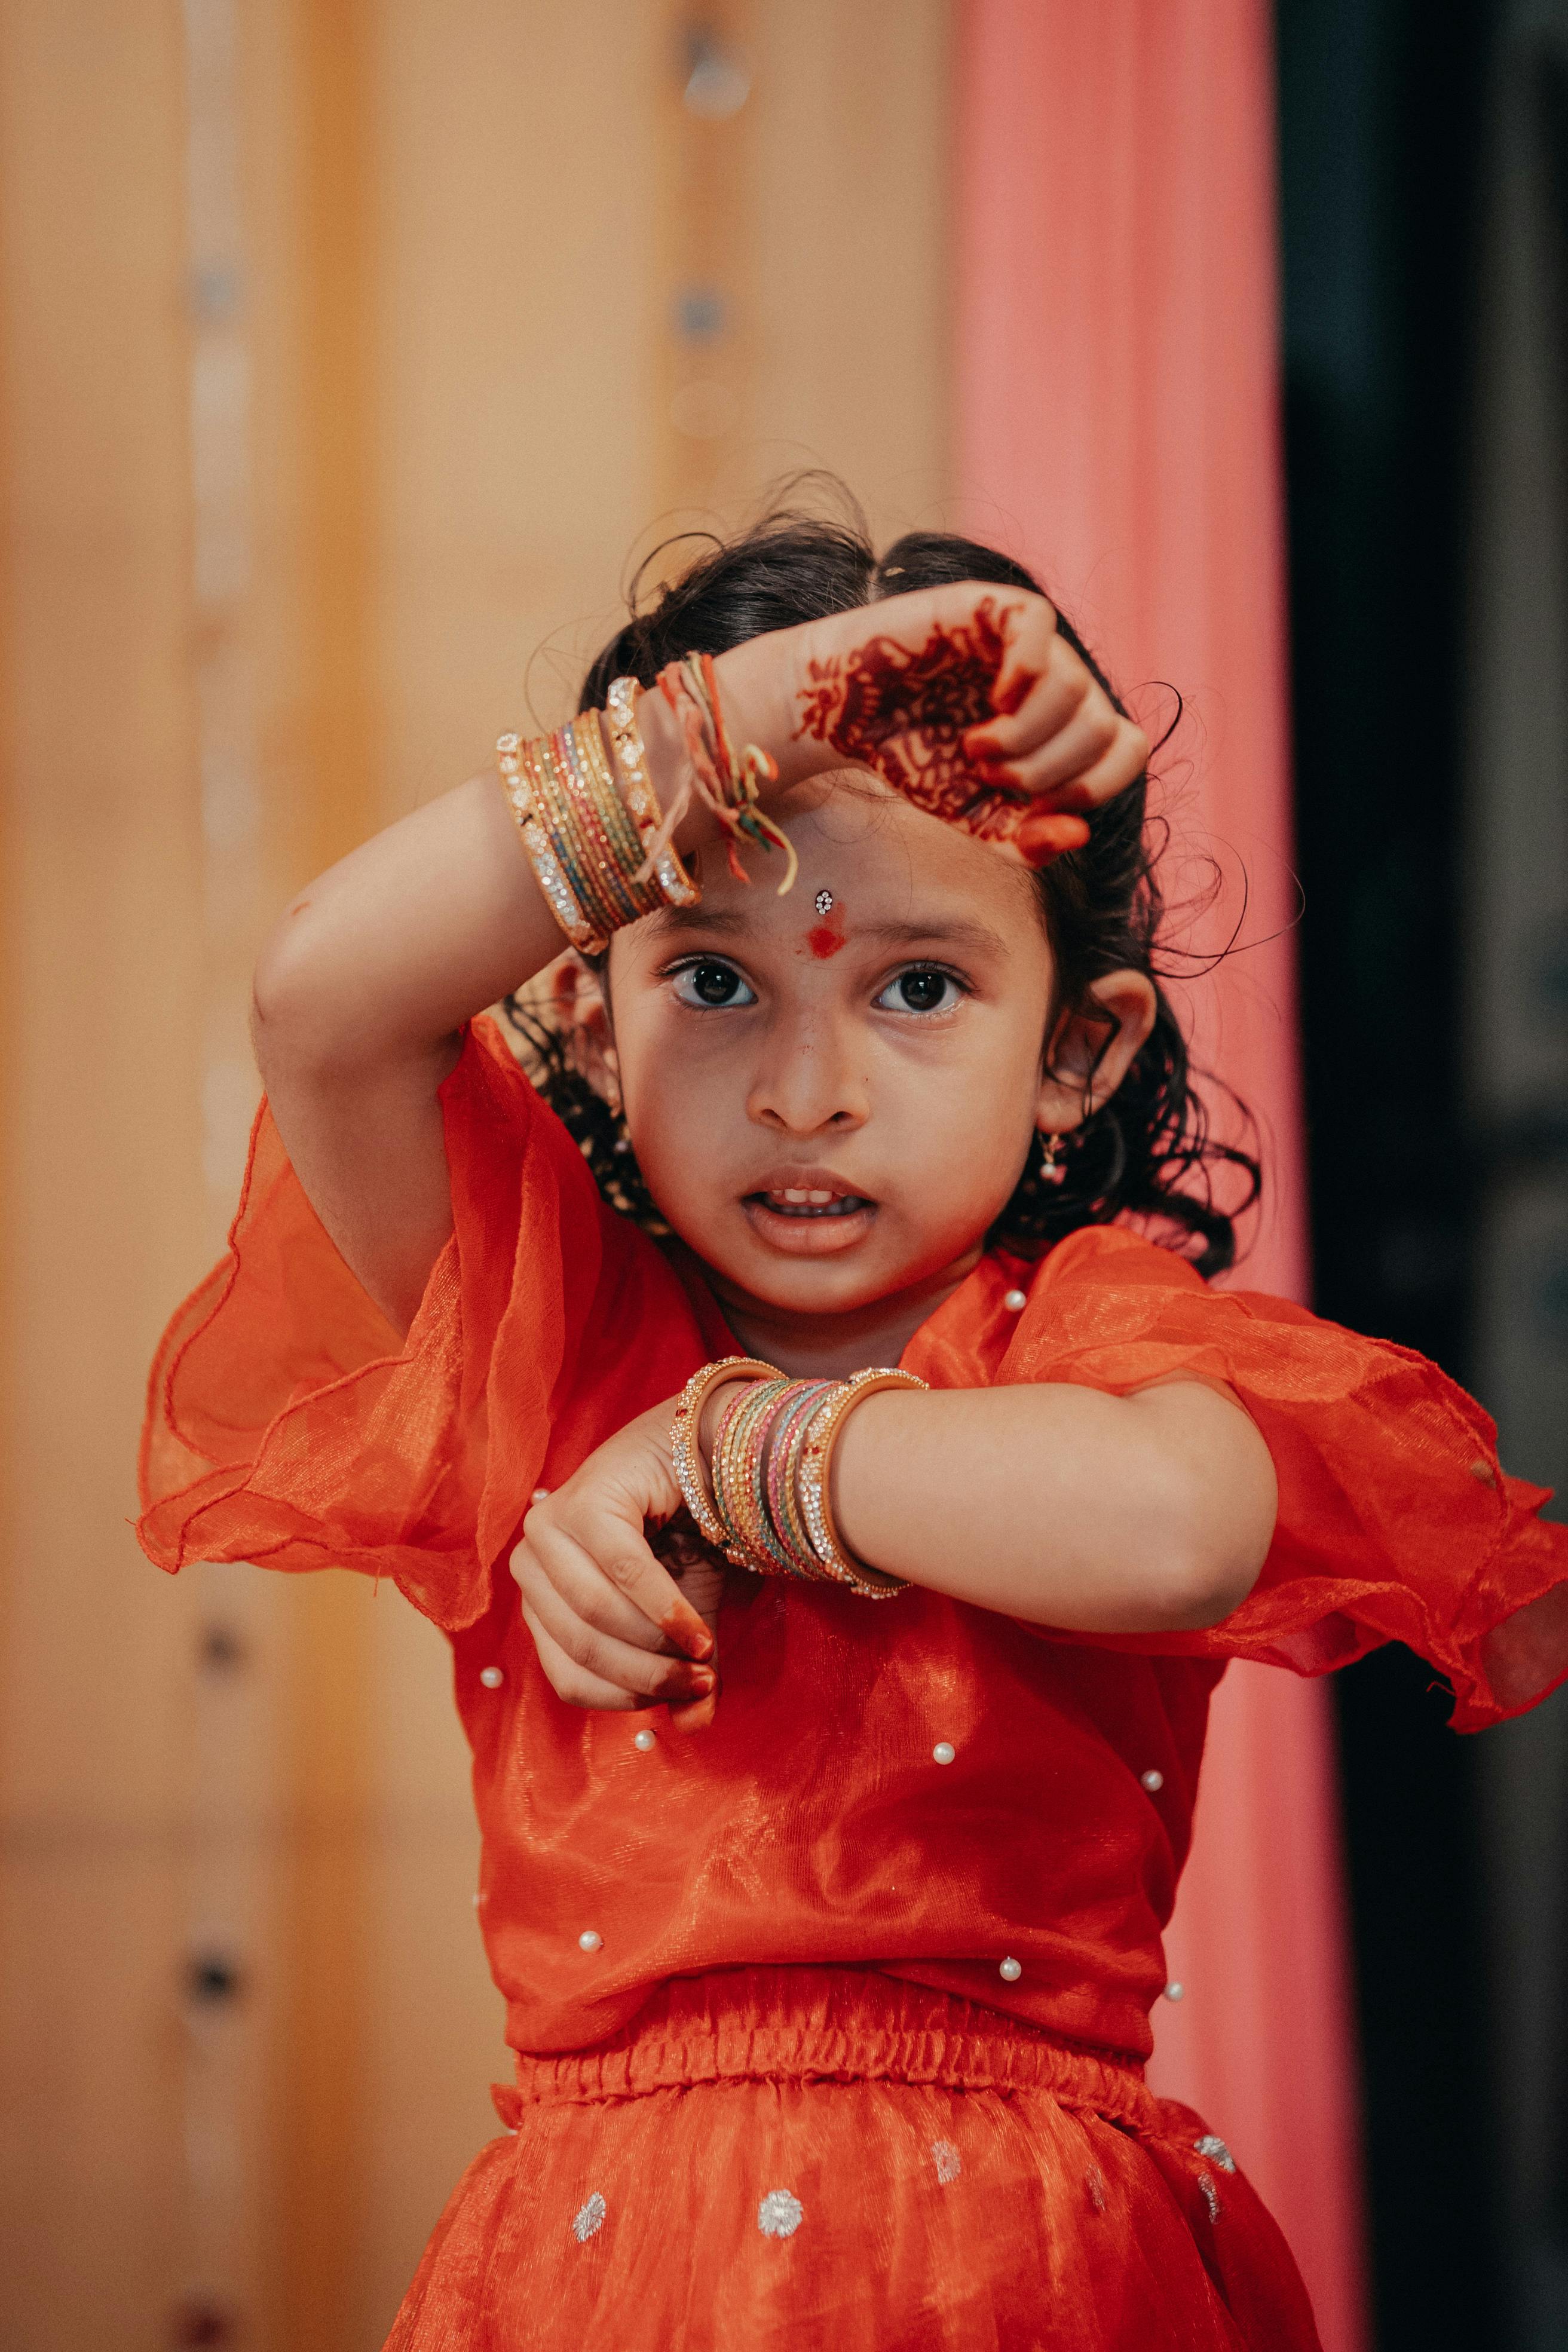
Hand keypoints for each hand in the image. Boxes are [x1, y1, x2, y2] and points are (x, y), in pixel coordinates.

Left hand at [510, 1401, 723, 1727]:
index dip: (625, 1698)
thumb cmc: (684, 1540)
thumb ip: (680, 1673)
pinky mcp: (583, 1501)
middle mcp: (529, 1564)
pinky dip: (665, 1609)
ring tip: (705, 1655)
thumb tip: (690, 1730)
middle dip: (647, 1677)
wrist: (702, 1454)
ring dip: (657, 1647)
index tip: (684, 1701)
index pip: (567, 1676)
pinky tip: (697, 1630)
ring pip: (596, 1615)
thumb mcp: (683, 1621)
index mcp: (539, 1600)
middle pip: (581, 1648)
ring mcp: (548, 1528)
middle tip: (701, 1685)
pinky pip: (624, 1572)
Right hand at [789, 582, 1147, 865]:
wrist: (846, 715)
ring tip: (975, 746)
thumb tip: (1078, 835)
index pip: (1128, 749)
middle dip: (1046, 769)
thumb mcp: (972, 815)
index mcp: (1065, 725)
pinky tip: (991, 699)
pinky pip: (1039, 625)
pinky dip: (1022, 673)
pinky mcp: (990, 607)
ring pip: (1075, 685)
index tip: (1036, 804)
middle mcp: (1057, 679)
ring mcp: (1028, 641)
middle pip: (1101, 724)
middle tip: (988, 773)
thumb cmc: (913, 756)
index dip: (1094, 785)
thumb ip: (1024, 839)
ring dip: (1024, 735)